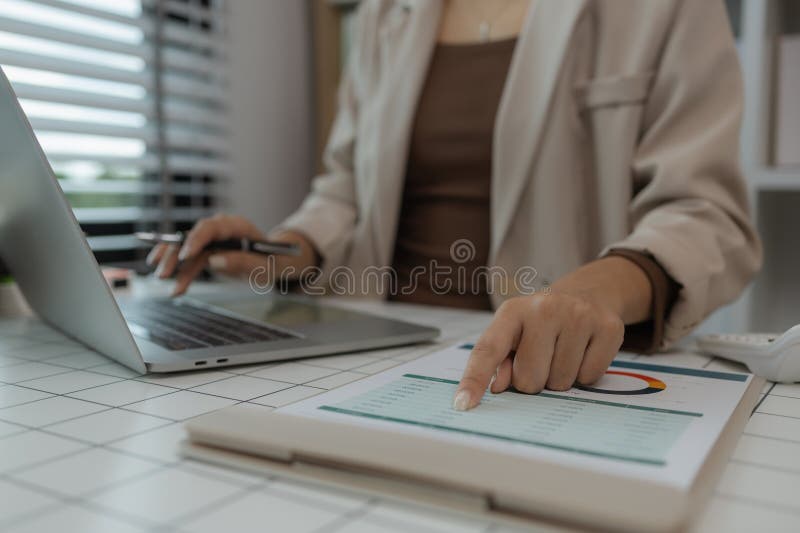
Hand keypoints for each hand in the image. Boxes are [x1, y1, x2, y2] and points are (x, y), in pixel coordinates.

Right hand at [145, 214, 317, 295]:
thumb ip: (244, 262)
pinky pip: (191, 260)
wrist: (277, 261)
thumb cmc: (276, 260)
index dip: (195, 240)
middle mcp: (221, 228)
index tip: (185, 256)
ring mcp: (213, 239)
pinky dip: (182, 272)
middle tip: (164, 273)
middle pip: (192, 237)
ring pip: (187, 249)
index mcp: (237, 226)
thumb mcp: (267, 265)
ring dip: (174, 266)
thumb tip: (214, 262)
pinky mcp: (208, 251)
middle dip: (175, 254)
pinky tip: (173, 286)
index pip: (211, 227)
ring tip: (166, 283)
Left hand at [453, 256, 652, 410]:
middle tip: (542, 360)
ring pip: (561, 382)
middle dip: (533, 381)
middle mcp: (544, 308)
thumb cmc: (542, 322)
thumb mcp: (515, 333)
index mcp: (513, 311)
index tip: (463, 403)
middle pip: (529, 379)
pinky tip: (582, 353)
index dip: (474, 379)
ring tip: (562, 353)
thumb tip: (498, 387)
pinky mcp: (608, 327)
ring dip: (559, 378)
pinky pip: (589, 377)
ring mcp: (579, 316)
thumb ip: (499, 360)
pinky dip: (585, 375)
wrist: (587, 294)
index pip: (488, 350)